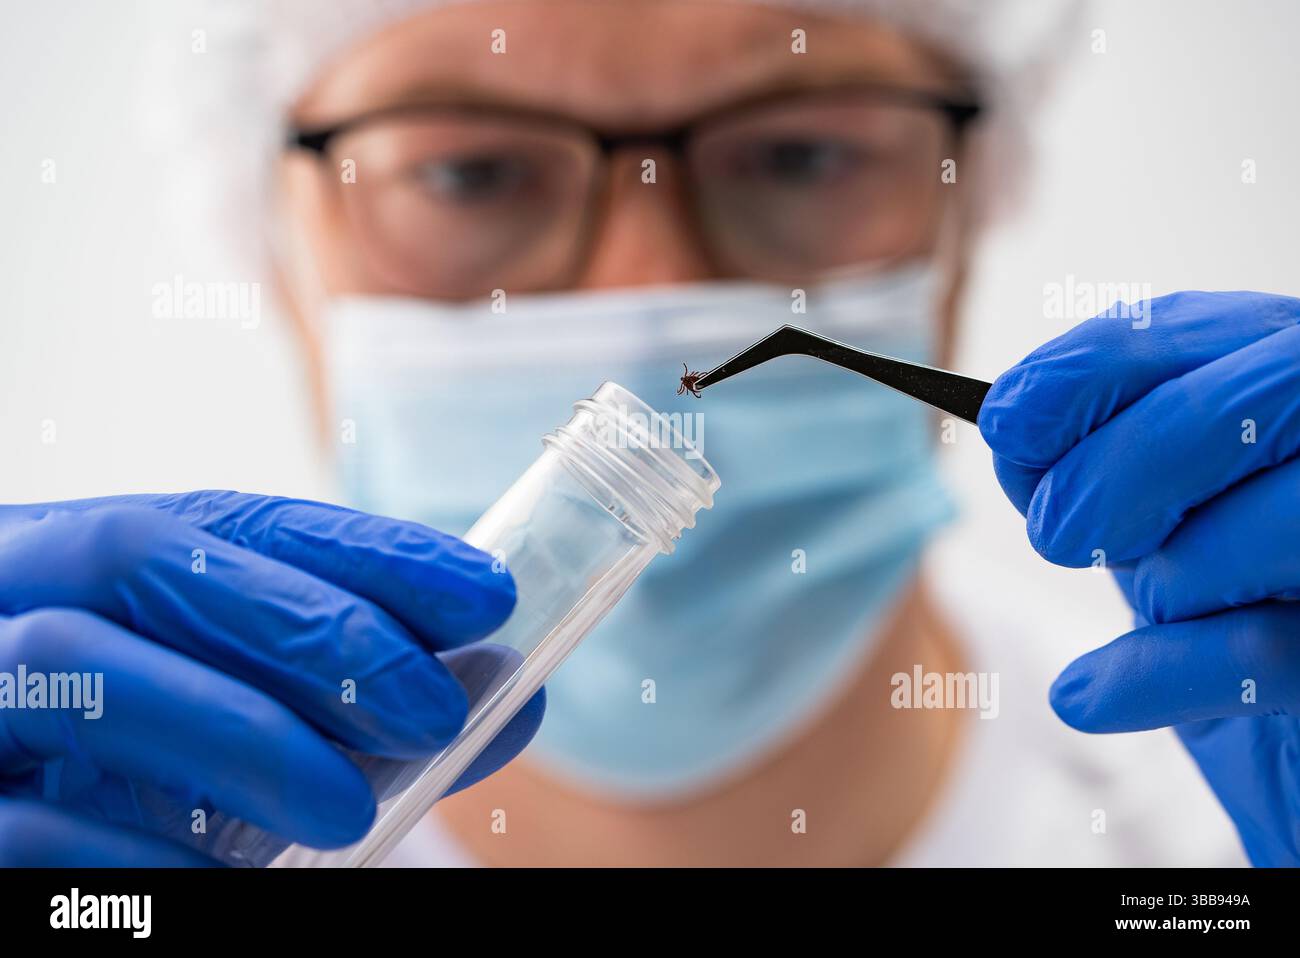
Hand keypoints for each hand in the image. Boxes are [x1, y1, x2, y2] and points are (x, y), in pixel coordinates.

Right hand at [0, 491, 543, 865]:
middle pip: (150, 559)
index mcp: (84, 554)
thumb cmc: (111, 768)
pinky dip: (142, 858)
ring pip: (80, 668)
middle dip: (313, 628)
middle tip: (437, 711)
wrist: (12, 836)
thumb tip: (506, 700)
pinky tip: (238, 885)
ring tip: (352, 812)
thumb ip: (354, 705)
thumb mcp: (226, 709)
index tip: (485, 594)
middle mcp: (11, 593)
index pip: (233, 519)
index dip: (365, 550)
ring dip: (240, 733)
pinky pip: (28, 829)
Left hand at [979, 291, 1299, 865]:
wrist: (1291, 716)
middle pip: (1203, 419)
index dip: (1074, 376)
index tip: (1003, 423)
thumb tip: (1012, 425)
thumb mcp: (1152, 507)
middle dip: (1100, 483)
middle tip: (1058, 535)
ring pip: (1228, 539)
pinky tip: (1085, 695)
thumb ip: (1090, 455)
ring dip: (1156, 590)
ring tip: (1160, 608)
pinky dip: (1144, 680)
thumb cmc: (1225, 586)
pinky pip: (1250, 655)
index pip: (1173, 329)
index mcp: (1280, 367)